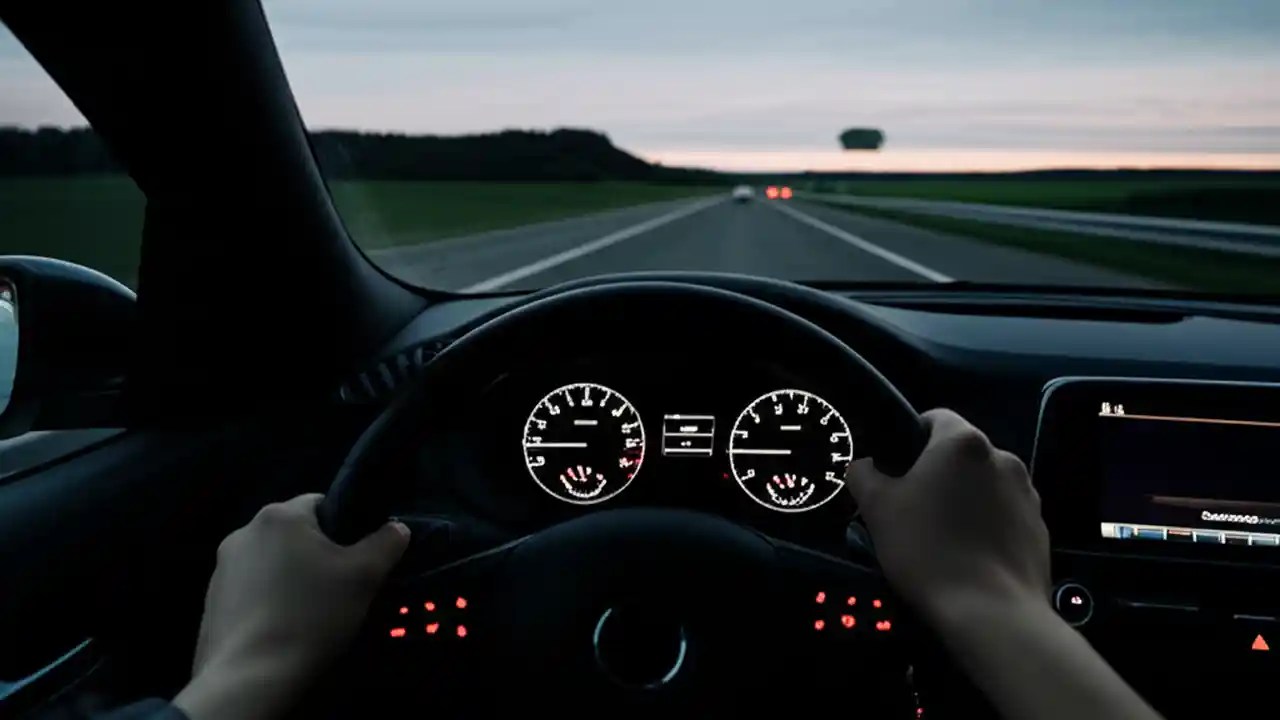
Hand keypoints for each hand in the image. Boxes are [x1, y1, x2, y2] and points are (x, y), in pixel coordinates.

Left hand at [174, 494, 409, 719]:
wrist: (251, 675)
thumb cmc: (312, 614)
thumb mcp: (365, 576)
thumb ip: (386, 543)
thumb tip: (397, 527)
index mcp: (280, 515)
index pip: (321, 503)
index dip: (345, 527)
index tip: (356, 558)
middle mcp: (244, 532)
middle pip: (294, 534)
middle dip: (316, 554)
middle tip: (338, 587)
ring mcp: (222, 567)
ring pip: (271, 562)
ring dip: (289, 577)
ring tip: (309, 612)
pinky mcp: (211, 600)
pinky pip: (250, 590)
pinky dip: (268, 601)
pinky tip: (282, 627)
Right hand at [847, 409, 1049, 619]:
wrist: (991, 611)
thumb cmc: (927, 549)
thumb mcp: (877, 508)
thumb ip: (863, 474)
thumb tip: (864, 465)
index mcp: (963, 442)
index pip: (933, 417)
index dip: (909, 438)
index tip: (894, 470)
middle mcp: (1003, 457)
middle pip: (961, 455)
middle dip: (938, 474)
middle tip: (912, 509)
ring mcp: (1028, 494)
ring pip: (985, 486)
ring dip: (965, 500)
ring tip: (944, 538)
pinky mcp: (1040, 529)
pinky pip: (1006, 516)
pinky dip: (987, 527)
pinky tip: (970, 557)